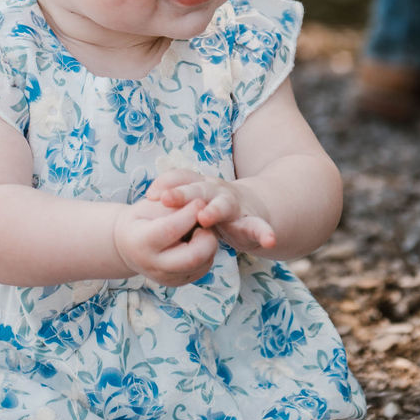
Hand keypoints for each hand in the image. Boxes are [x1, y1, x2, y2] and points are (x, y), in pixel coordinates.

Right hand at [111, 196, 218, 285]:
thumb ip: (173, 204)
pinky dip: (207, 253)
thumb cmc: (141, 219)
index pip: (171, 229)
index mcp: (140, 242)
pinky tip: (197, 241)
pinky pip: (203, 269)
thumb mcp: (149, 205)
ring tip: (200, 229)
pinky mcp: (178, 283)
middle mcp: (153, 266)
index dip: (190, 214)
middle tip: (205, 221)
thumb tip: (201, 207)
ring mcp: (166, 278)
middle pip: (192, 258)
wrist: (129, 246)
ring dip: (209, 244)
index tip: (199, 201)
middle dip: (206, 236)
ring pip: (202, 264)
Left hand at [148, 170, 276, 252]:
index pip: (181, 178)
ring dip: (214, 210)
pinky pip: (258, 227)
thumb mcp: (193, 196)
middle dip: (183, 194)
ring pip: (223, 205)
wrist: (252, 207)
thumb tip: (150, 195)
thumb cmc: (212, 202)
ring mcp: (234, 205)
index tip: (150, 195)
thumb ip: (175, 193)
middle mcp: (216, 191)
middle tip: (167, 199)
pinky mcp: (250, 222)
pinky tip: (269, 241)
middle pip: (198, 190)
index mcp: (200, 185)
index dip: (167, 184)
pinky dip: (265, 233)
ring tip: (204, 217)